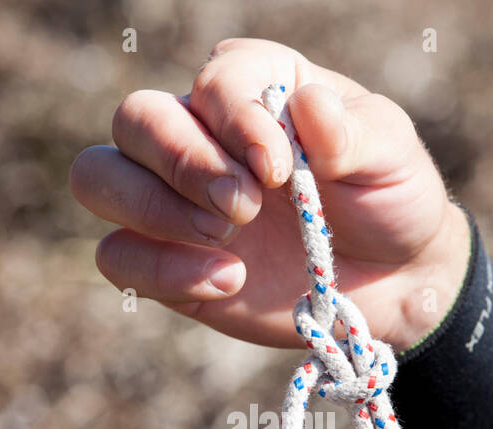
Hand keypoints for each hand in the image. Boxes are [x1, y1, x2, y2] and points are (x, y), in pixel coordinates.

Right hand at [68, 38, 470, 352]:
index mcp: (254, 85)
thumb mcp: (392, 158)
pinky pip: (117, 256)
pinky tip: (225, 282)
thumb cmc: (389, 199)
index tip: (280, 170)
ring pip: (99, 178)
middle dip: (184, 165)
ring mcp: (173, 198)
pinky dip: (159, 271)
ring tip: (227, 243)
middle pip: (135, 120)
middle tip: (245, 210)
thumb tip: (308, 107)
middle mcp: (199, 132)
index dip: (236, 122)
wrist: (392, 280)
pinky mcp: (166, 261)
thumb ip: (354, 133)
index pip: (214, 83)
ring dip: (153, 210)